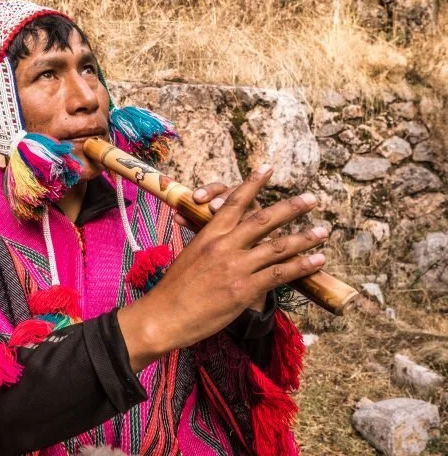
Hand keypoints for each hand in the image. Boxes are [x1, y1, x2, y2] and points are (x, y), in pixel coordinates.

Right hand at [118, 165, 327, 370]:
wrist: (163, 315)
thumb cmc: (172, 290)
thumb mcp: (188, 257)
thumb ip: (208, 245)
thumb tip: (222, 239)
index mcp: (208, 235)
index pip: (234, 202)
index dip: (253, 184)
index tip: (267, 169)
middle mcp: (224, 245)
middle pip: (263, 219)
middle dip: (291, 207)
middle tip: (311, 198)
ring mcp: (235, 266)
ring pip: (277, 246)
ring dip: (304, 238)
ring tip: (323, 231)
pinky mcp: (244, 289)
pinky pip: (279, 273)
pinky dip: (302, 266)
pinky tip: (317, 260)